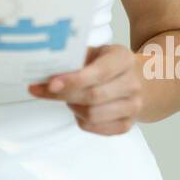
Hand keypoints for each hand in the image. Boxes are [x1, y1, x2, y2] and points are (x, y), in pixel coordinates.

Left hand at [26, 44, 142, 135]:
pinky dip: (80, 119)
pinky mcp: (126, 125)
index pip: (99, 73)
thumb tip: (45, 68)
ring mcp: (133, 106)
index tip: (51, 83)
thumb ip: (74, 58)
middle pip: (93, 96)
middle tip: (44, 89)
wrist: (134, 80)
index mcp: (123, 59)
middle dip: (65, 95)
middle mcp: (132, 83)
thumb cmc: (106, 64)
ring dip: (73, 107)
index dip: (73, 80)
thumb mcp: (94, 52)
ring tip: (68, 96)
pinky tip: (78, 107)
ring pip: (92, 115)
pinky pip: (95, 127)